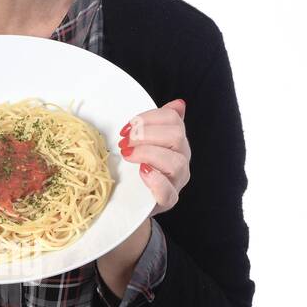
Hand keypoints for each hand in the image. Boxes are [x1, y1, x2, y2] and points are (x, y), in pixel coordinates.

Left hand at [118, 98, 189, 214]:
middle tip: (124, 142)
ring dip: (147, 154)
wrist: (134, 202)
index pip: (172, 118)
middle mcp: (182, 158)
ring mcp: (177, 181)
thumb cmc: (138, 169)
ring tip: (127, 155)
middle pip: (176, 136)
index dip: (148, 118)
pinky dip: (155, 181)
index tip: (126, 127)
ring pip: (176, 162)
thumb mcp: (146, 143)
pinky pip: (168, 192)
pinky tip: (142, 172)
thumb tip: (179, 104)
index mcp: (177, 140)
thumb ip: (158, 123)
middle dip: (145, 134)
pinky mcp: (168, 201)